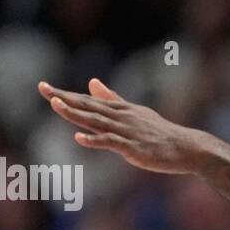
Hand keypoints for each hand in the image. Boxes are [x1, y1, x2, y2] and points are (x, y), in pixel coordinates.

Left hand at [38, 79, 203, 173]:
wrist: (187, 147)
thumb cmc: (161, 132)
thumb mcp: (135, 111)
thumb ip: (112, 98)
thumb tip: (92, 82)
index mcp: (120, 109)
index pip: (87, 100)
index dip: (65, 94)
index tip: (44, 88)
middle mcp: (121, 117)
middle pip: (88, 106)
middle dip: (64, 98)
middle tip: (43, 89)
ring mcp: (127, 131)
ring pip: (96, 121)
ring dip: (76, 113)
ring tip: (56, 105)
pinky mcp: (133, 148)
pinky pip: (111, 142)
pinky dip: (94, 139)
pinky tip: (79, 137)